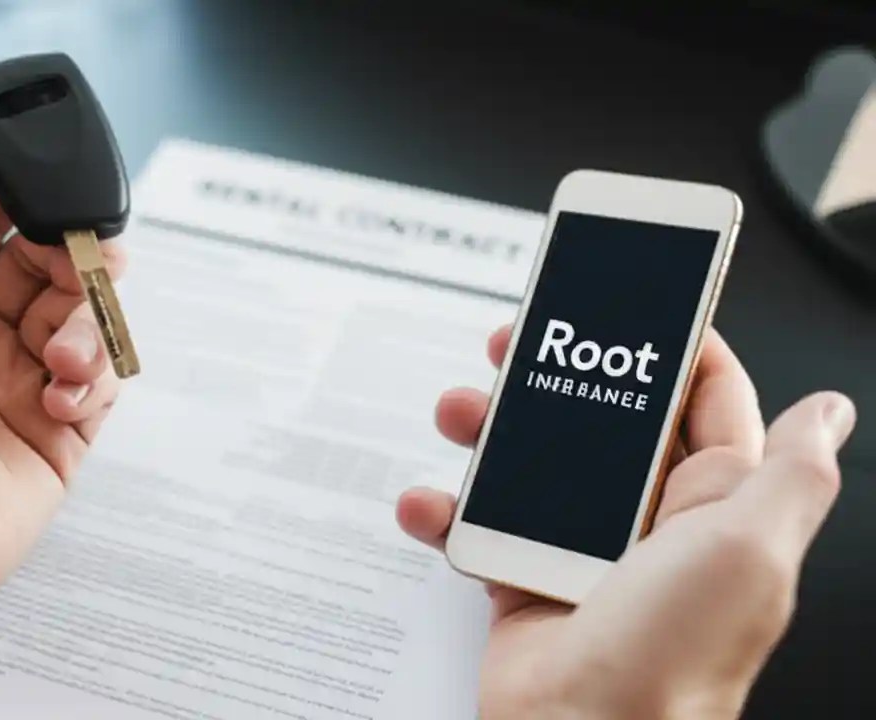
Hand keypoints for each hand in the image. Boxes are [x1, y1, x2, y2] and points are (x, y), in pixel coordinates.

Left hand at [0, 136, 122, 629]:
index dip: (21, 201)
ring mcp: (16, 388)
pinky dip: (94, 383)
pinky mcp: (53, 441)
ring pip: (85, 323)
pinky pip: (100, 392)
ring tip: (59, 353)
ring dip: (88, 323)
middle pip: (50, 266)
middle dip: (75, 256)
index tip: (45, 194)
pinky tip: (56, 396)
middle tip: (79, 264)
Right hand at [397, 326, 855, 718]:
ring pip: (532, 462)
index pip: (703, 401)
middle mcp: (649, 522)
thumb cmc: (672, 658)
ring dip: (489, 430)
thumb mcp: (747, 549)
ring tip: (461, 410)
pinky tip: (429, 501)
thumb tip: (829, 411)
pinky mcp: (524, 578)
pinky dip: (445, 509)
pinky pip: (479, 526)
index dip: (673, 344)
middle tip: (516, 342)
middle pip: (602, 419)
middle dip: (558, 374)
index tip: (636, 296)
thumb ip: (790, 472)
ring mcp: (583, 550)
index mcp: (713, 505)